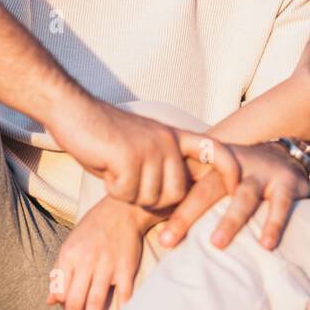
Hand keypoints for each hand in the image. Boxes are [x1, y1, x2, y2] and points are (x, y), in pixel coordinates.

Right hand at [49, 99, 240, 208]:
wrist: (74, 110)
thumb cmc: (104, 134)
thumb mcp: (141, 148)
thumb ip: (161, 166)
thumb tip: (175, 196)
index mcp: (173, 136)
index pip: (214, 149)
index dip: (229, 169)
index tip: (236, 186)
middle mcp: (166, 140)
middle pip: (176, 193)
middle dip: (152, 199)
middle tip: (128, 182)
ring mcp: (150, 148)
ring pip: (151, 197)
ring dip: (130, 194)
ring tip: (116, 171)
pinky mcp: (129, 156)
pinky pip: (128, 193)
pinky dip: (114, 189)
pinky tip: (106, 169)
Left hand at [49, 196, 156, 309]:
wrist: (123, 208)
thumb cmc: (94, 226)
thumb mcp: (71, 243)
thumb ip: (59, 272)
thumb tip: (50, 300)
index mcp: (70, 254)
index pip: (61, 290)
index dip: (61, 307)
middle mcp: (87, 261)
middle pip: (76, 300)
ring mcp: (108, 265)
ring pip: (96, 301)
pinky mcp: (126, 268)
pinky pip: (123, 294)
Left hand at [159, 141, 309, 251]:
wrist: (287, 153)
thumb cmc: (243, 175)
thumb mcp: (217, 176)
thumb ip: (192, 192)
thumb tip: (156, 219)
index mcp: (212, 164)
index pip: (185, 184)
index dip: (167, 206)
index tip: (156, 235)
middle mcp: (234, 165)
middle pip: (207, 189)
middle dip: (186, 214)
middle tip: (168, 240)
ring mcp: (261, 172)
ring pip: (243, 196)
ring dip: (229, 220)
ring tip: (216, 244)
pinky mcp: (286, 182)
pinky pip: (280, 204)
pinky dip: (273, 224)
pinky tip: (266, 244)